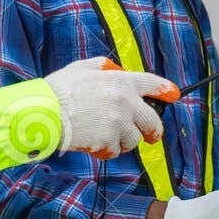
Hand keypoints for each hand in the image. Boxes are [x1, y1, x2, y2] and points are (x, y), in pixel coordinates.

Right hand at [44, 56, 177, 157]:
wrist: (45, 112)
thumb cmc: (59, 90)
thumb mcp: (81, 68)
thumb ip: (102, 67)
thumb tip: (114, 69)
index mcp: (120, 81)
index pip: (151, 83)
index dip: (164, 89)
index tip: (173, 94)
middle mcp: (124, 101)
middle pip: (152, 120)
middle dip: (153, 130)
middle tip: (151, 136)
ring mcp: (118, 122)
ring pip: (134, 139)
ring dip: (123, 141)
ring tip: (104, 137)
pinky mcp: (109, 140)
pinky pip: (116, 151)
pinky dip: (107, 151)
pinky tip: (94, 144)